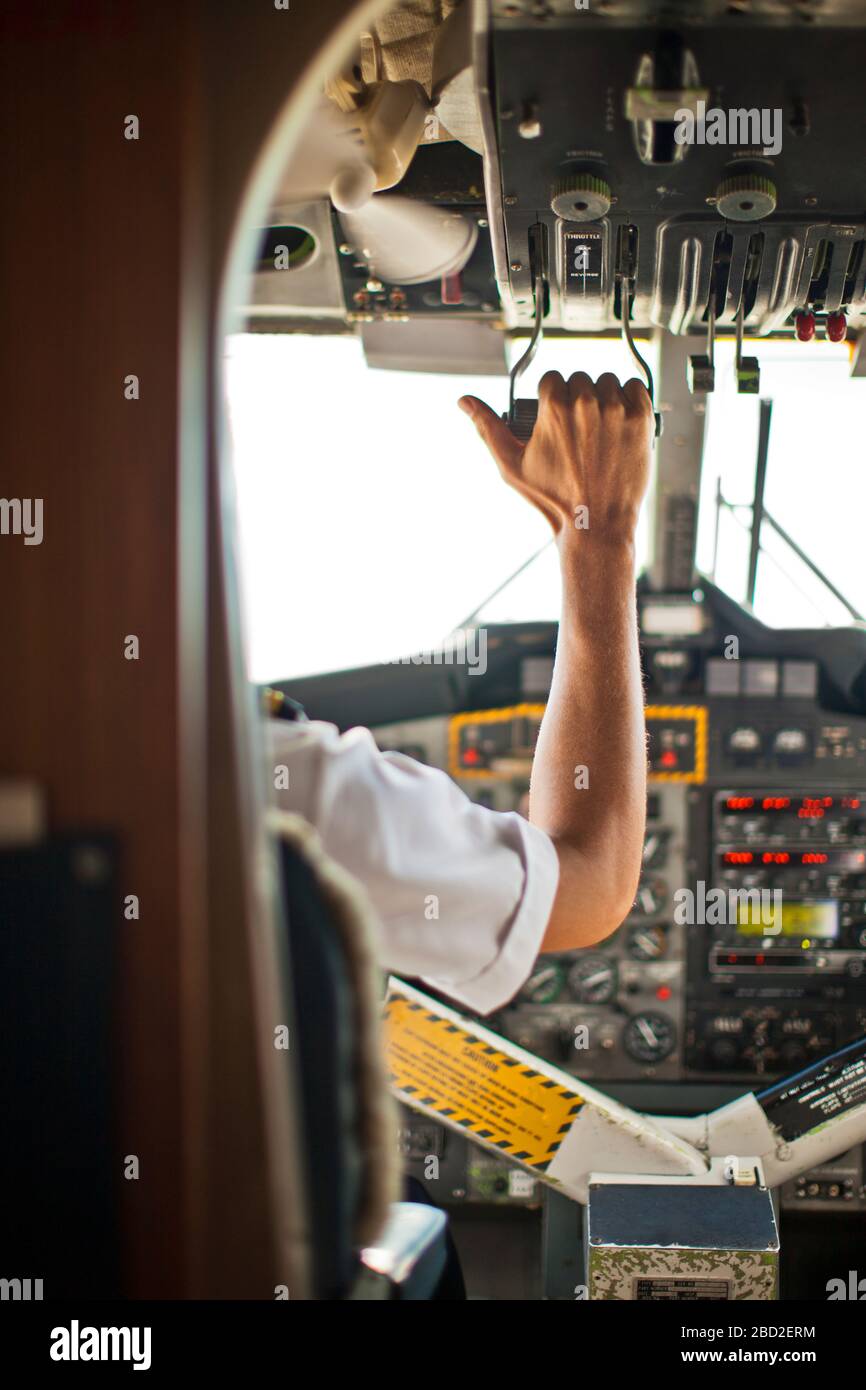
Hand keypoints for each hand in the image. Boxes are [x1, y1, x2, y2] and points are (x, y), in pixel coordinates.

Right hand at [459, 372, 652, 547]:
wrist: (596, 523)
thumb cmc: (553, 499)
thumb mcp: (512, 465)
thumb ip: (488, 427)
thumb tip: (464, 401)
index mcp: (554, 410)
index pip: (552, 379)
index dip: (551, 399)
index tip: (556, 419)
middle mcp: (587, 404)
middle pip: (579, 378)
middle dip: (576, 398)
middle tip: (578, 430)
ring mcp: (617, 410)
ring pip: (607, 381)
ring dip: (603, 396)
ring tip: (599, 427)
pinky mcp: (641, 419)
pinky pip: (635, 387)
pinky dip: (629, 398)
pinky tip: (620, 420)